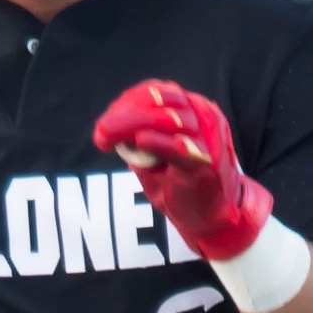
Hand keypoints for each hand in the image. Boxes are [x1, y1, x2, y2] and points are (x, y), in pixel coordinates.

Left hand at [91, 80, 272, 259]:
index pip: (159, 92)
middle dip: (125, 114)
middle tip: (101, 131)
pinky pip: (180, 148)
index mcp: (194, 110)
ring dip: (131, 126)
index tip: (106, 121)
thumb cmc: (180, 184)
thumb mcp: (154, 156)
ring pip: (168, 120)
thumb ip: (137, 138)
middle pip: (162, 102)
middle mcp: (204, 117)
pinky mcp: (205, 164)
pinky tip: (140, 141)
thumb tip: (110, 125)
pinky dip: (159, 142)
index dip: (129, 101)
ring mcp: (208, 140)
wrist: (212, 219)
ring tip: (107, 137)